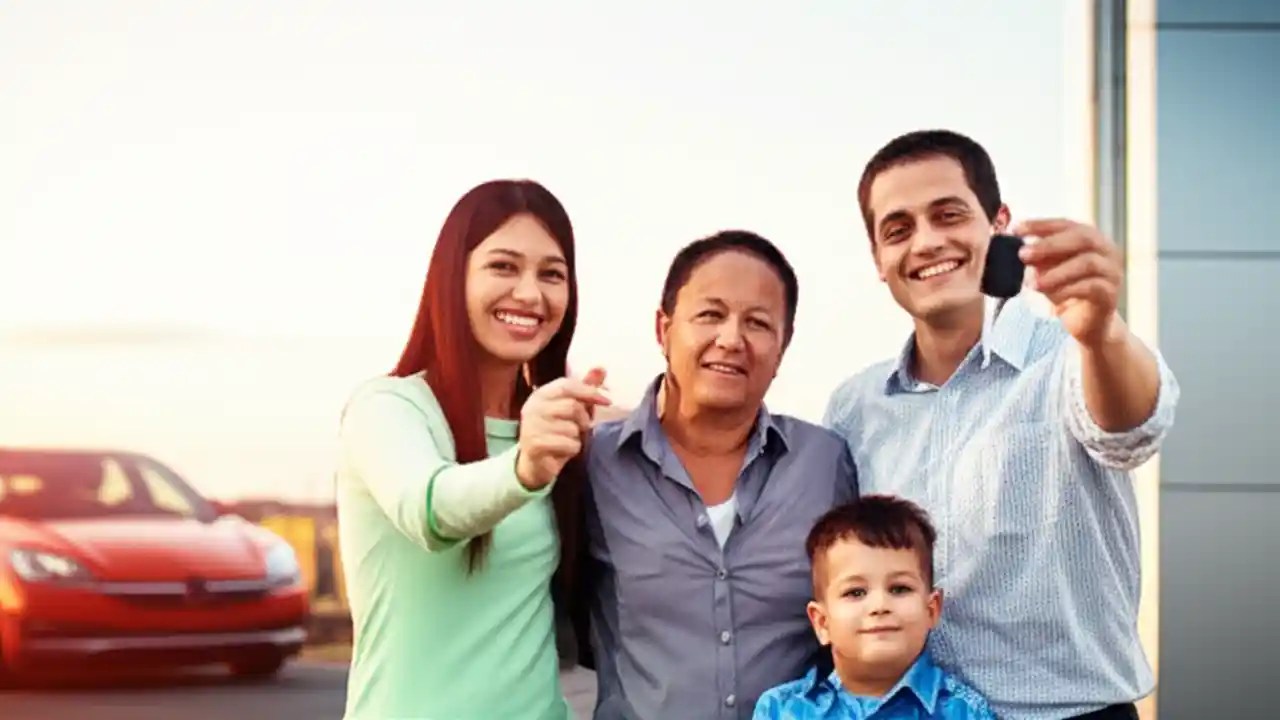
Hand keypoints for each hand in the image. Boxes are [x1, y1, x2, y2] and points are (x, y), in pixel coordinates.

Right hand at [515, 368, 609, 489]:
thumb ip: (584, 389)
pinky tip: (562, 451)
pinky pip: (569, 444)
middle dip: (583, 420)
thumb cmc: (555, 431)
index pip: (567, 385)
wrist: (534, 463)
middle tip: (579, 427)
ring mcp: (532, 426)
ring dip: (576, 437)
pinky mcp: (536, 445)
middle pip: (572, 406)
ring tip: (566, 440)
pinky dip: (572, 450)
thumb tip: (601, 368)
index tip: (607, 401)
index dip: (589, 391)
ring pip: (572, 428)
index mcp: (541, 394)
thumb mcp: (570, 408)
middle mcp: (533, 407)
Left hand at [1014, 218, 1124, 347]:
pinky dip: (1068, 290)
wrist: (1084, 323)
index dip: (1041, 225)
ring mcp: (1112, 271)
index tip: (1016, 230)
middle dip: (1050, 245)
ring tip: (1033, 284)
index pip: (1065, 224)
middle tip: (1023, 254)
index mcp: (1089, 238)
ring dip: (1057, 272)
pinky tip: (1051, 296)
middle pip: (1082, 238)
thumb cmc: (1065, 290)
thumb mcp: (1047, 270)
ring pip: (1088, 263)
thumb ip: (1037, 257)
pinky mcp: (1111, 294)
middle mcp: (1106, 250)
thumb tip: (1017, 247)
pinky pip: (1091, 287)